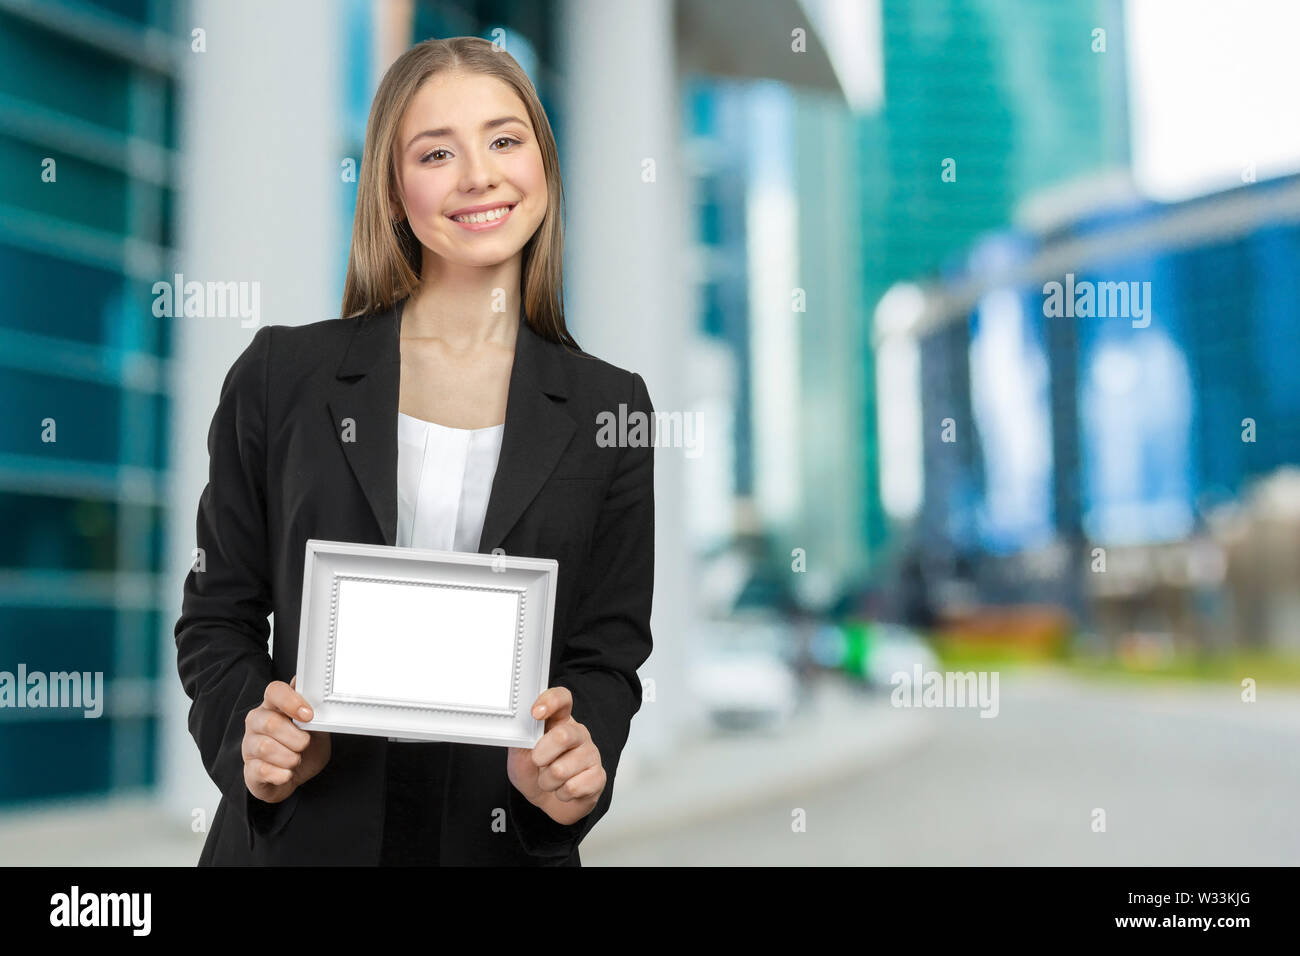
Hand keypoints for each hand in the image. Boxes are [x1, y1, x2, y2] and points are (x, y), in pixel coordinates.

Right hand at [242, 676, 330, 803]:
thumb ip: (315, 712)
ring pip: (265, 748)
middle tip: (306, 744)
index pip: (274, 691)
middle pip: (270, 722)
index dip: (290, 701)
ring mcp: (249, 746)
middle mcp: (257, 723)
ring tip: (296, 760)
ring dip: (289, 757)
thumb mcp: (316, 728)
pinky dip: (281, 774)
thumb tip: (316, 691)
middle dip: (295, 737)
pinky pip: (262, 771)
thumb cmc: (305, 747)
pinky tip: (287, 773)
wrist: (298, 776)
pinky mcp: (249, 770)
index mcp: (273, 706)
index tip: (308, 715)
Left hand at [506, 686, 605, 825]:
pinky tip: (563, 790)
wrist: (546, 802)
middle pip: (563, 735)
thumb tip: (517, 730)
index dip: (550, 701)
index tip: (535, 713)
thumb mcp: (519, 755)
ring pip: (562, 769)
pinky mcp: (598, 777)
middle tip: (537, 762)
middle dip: (541, 755)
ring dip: (547, 781)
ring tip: (549, 780)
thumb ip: (520, 740)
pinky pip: (573, 788)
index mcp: (559, 721)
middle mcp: (578, 734)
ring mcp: (591, 754)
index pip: (562, 699)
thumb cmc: (534, 773)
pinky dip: (560, 794)